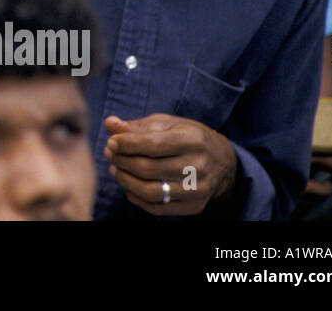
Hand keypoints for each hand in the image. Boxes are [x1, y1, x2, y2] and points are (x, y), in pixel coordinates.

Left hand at [103, 113, 238, 215]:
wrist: (222, 162)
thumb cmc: (187, 137)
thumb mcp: (167, 124)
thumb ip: (137, 126)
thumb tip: (109, 124)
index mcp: (192, 140)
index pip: (153, 144)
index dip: (127, 144)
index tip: (111, 142)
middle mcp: (198, 166)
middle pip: (148, 168)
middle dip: (122, 161)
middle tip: (110, 154)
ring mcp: (197, 190)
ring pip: (151, 191)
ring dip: (126, 180)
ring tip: (115, 169)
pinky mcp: (194, 206)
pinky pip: (158, 207)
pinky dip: (137, 198)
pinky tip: (128, 186)